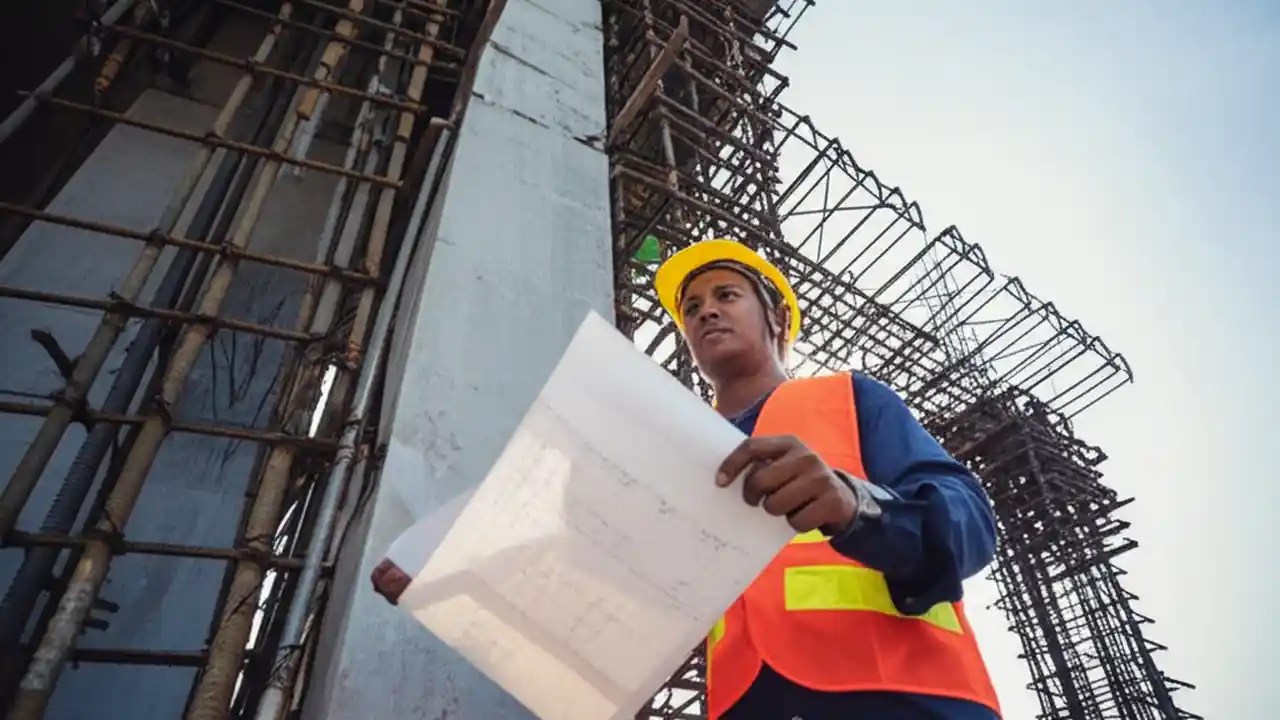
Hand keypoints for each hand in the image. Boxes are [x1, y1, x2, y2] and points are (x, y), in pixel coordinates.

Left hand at [716, 435, 857, 534]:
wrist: (843, 499)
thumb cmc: (800, 483)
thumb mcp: (784, 466)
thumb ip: (761, 465)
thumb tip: (723, 479)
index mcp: (789, 443)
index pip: (752, 447)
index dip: (732, 464)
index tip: (720, 482)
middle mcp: (806, 456)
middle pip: (760, 479)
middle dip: (753, 496)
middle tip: (756, 501)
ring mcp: (821, 478)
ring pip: (775, 504)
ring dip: (776, 512)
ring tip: (787, 507)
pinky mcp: (831, 501)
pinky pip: (796, 521)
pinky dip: (796, 524)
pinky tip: (805, 515)